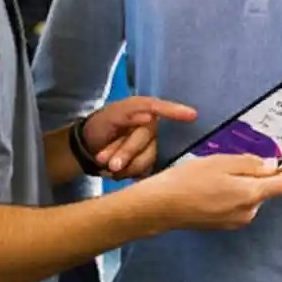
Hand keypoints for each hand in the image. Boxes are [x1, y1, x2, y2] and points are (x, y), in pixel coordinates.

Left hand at [81, 96, 196, 178]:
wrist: (90, 146)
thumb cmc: (102, 125)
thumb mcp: (111, 114)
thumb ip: (129, 113)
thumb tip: (150, 117)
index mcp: (145, 109)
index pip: (161, 108)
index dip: (175, 111)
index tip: (192, 115)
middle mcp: (154, 127)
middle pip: (147, 141)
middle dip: (125, 152)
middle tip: (103, 160)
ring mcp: (153, 147)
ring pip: (146, 159)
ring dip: (123, 165)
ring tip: (105, 164)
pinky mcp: (150, 165)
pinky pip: (144, 172)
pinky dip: (126, 173)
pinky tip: (115, 170)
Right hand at [132, 154, 281, 230]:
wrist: (161, 206)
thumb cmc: (188, 181)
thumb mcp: (221, 162)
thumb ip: (250, 164)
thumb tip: (271, 165)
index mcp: (250, 195)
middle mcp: (248, 212)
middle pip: (266, 190)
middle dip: (261, 173)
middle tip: (243, 156)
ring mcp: (235, 221)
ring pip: (250, 197)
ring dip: (245, 182)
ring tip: (222, 168)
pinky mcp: (223, 224)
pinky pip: (237, 205)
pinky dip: (233, 192)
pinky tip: (214, 183)